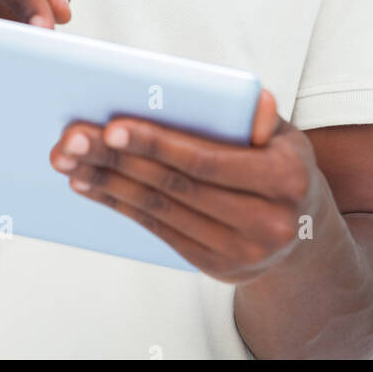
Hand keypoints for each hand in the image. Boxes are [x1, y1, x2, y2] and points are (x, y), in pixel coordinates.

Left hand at [49, 90, 322, 280]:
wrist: (303, 233)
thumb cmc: (283, 166)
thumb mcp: (287, 135)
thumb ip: (263, 115)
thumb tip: (255, 105)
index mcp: (284, 179)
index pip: (206, 159)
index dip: (157, 143)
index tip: (112, 126)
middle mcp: (266, 222)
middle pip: (174, 185)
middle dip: (116, 159)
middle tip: (72, 138)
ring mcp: (240, 251)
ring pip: (160, 209)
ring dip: (107, 182)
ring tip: (69, 159)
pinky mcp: (216, 266)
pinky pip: (159, 230)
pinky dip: (120, 204)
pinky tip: (90, 184)